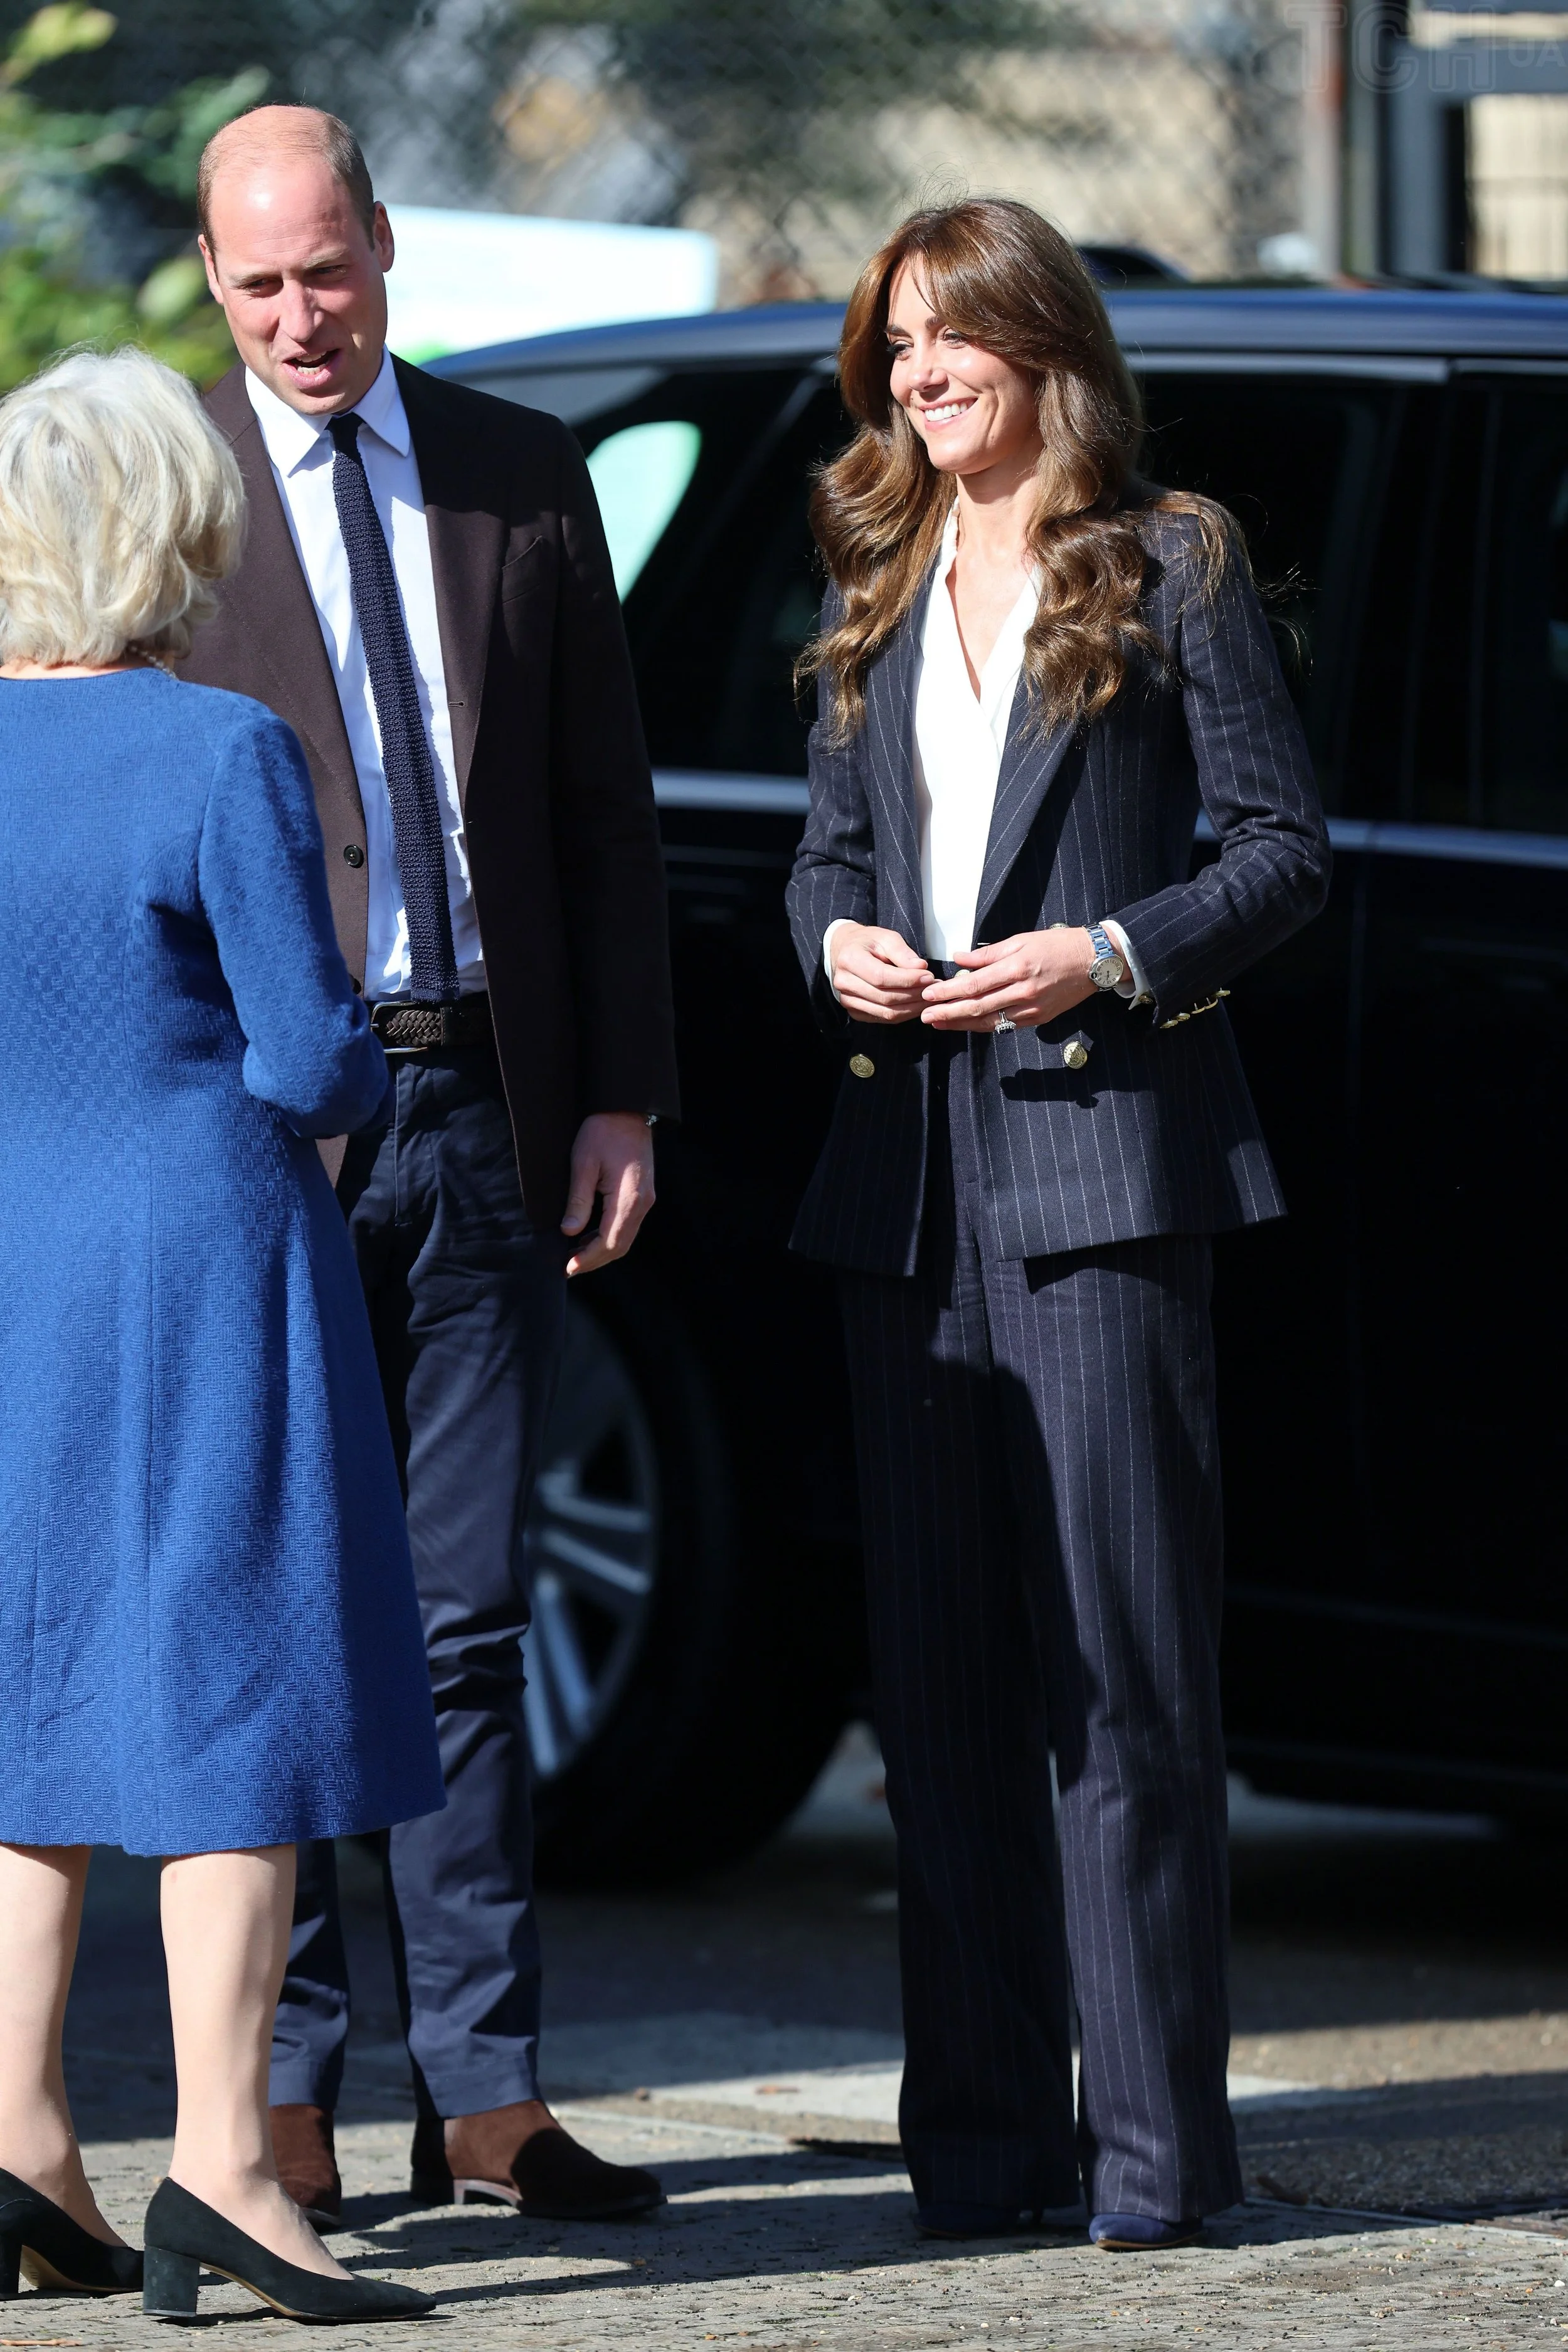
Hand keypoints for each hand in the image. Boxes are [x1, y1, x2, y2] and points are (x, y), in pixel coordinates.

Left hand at [562, 1111, 654, 1276]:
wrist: (627, 1110)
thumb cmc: (603, 1131)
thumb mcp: (583, 1163)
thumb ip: (578, 1200)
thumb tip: (569, 1231)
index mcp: (629, 1198)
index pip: (610, 1241)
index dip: (589, 1258)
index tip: (568, 1268)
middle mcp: (643, 1204)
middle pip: (621, 1246)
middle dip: (595, 1260)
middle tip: (569, 1268)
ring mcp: (646, 1200)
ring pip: (625, 1238)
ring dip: (601, 1250)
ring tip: (575, 1256)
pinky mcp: (642, 1195)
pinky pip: (626, 1225)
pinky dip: (608, 1237)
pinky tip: (588, 1237)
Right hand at [830, 923, 930, 1024]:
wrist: (846, 952)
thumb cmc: (868, 942)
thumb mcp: (886, 937)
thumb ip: (903, 952)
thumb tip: (921, 968)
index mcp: (850, 960)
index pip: (882, 977)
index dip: (908, 980)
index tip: (929, 977)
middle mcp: (844, 983)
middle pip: (886, 998)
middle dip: (915, 995)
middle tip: (935, 988)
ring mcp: (847, 1001)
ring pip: (887, 1012)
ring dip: (913, 1007)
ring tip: (930, 997)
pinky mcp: (855, 1012)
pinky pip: (884, 1018)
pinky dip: (904, 1014)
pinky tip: (917, 1004)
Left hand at [921, 929, 1096, 1031]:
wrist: (1093, 960)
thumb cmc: (1057, 945)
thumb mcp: (1021, 940)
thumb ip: (987, 954)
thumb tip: (959, 959)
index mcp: (1016, 968)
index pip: (973, 985)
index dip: (948, 992)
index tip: (928, 995)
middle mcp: (1022, 992)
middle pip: (977, 1007)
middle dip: (947, 1013)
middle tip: (925, 1016)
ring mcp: (1031, 1009)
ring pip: (989, 1021)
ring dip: (961, 1024)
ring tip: (939, 1023)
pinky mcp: (1038, 1019)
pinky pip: (1005, 1025)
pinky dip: (983, 1026)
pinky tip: (966, 1025)